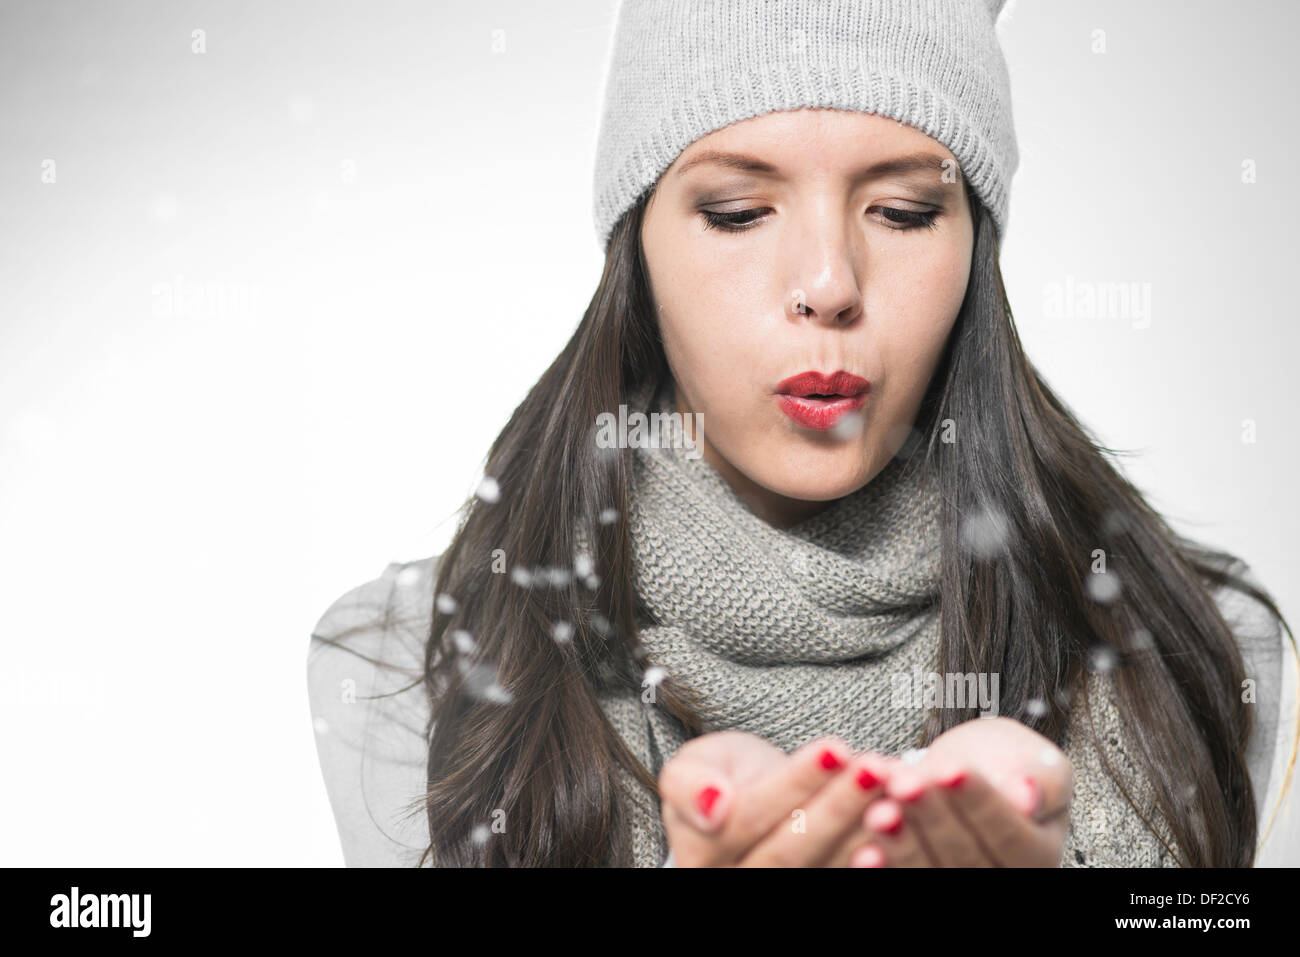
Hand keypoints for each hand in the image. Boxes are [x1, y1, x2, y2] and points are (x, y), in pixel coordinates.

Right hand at [658, 730, 894, 866]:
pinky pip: (848, 875)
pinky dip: (882, 849)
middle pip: (793, 853)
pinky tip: (902, 814)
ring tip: (894, 782)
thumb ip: (688, 786)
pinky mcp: (818, 888)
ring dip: (866, 825)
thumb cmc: (720, 779)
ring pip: (829, 867)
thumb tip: (715, 804)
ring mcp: (782, 895)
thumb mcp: (690, 766)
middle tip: (875, 766)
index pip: (748, 822)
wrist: (748, 803)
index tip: (835, 747)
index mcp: (701, 861)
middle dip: (838, 805)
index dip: (794, 785)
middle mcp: (739, 885)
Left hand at [851, 716, 1071, 866]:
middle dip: (932, 816)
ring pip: (930, 870)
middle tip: (905, 784)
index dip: (979, 801)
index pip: (1010, 833)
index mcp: (1037, 853)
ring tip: (879, 812)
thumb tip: (1027, 796)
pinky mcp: (924, 879)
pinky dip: (884, 867)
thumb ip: (1039, 780)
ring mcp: (958, 884)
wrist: (964, 774)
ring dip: (902, 843)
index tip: (950, 770)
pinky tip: (863, 853)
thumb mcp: (1035, 760)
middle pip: (965, 855)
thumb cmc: (1005, 764)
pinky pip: (904, 877)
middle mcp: (1000, 877)